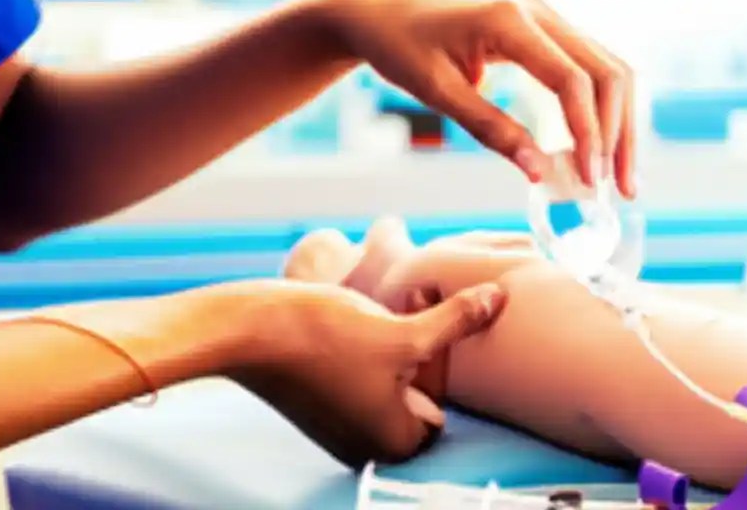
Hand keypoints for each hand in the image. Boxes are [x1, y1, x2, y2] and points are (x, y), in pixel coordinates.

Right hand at [228, 279, 505, 467]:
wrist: (246, 330)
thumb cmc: (323, 339)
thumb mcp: (402, 332)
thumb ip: (456, 322)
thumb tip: (499, 300)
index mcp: (393, 443)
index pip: (441, 413)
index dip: (440, 369)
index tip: (429, 330)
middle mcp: (365, 446)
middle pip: (413, 400)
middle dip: (416, 356)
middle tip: (407, 315)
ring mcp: (336, 427)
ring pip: (385, 385)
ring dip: (390, 349)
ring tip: (375, 317)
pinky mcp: (315, 404)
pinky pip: (355, 380)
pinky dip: (360, 352)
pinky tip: (347, 323)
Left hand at [319, 0, 634, 196]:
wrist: (380, 10)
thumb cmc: (399, 47)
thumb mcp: (437, 93)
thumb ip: (490, 129)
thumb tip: (541, 173)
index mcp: (509, 21)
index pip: (572, 80)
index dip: (589, 134)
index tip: (591, 183)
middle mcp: (539, 10)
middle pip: (607, 73)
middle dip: (619, 134)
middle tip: (620, 190)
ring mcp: (545, 15)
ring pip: (607, 68)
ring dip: (619, 122)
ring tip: (620, 177)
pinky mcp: (543, 28)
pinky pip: (588, 66)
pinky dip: (601, 107)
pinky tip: (600, 147)